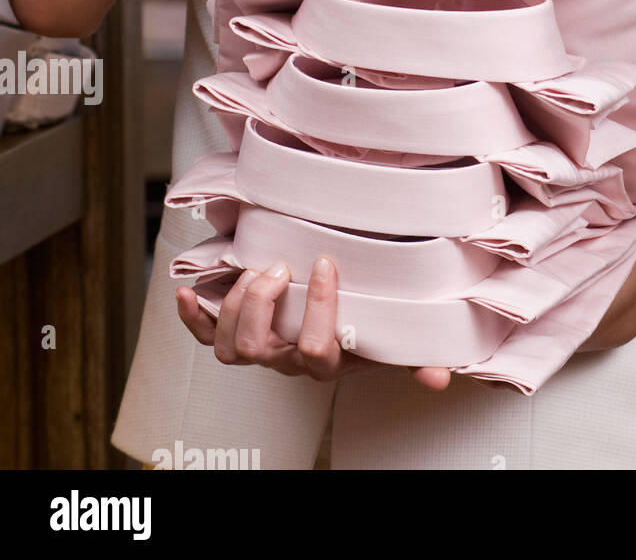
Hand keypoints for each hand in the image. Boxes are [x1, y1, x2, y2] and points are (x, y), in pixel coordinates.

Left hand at [175, 255, 454, 391]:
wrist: (341, 330)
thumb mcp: (395, 344)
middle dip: (263, 305)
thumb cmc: (369, 331)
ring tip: (254, 271)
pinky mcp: (241, 338)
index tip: (326, 264)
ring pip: (232, 348)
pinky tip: (188, 293)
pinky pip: (209, 338)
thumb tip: (441, 378)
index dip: (317, 308)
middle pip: (261, 349)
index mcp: (326, 362)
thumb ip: (417, 359)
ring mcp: (263, 352)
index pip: (315, 349)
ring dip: (235, 306)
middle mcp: (288, 363)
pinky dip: (195, 317)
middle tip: (280, 267)